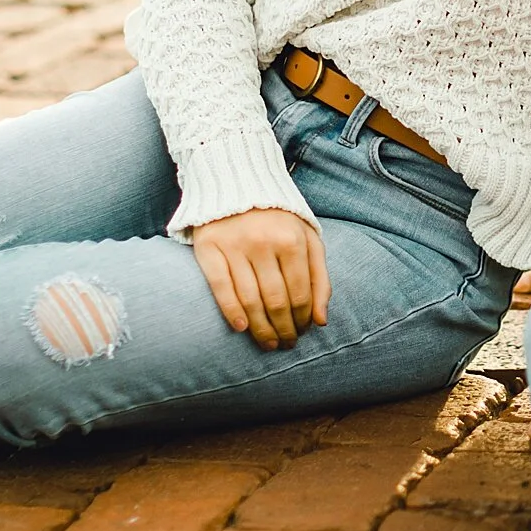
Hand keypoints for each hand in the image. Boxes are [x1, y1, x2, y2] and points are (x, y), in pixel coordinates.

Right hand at [193, 208, 328, 349]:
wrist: (238, 186)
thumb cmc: (279, 220)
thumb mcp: (308, 240)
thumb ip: (320, 278)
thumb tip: (321, 321)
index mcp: (292, 240)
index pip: (300, 293)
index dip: (302, 319)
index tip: (302, 331)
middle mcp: (263, 242)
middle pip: (275, 300)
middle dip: (283, 329)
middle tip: (285, 344)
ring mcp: (234, 245)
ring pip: (250, 299)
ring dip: (260, 328)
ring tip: (268, 343)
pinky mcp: (209, 247)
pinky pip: (220, 286)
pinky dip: (231, 310)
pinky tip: (241, 327)